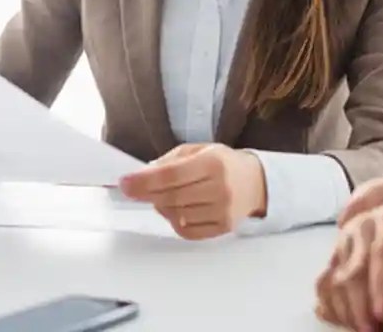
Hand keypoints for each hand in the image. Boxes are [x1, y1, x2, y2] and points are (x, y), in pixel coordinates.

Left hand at [119, 143, 266, 240]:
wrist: (256, 182)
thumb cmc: (223, 163)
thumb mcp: (199, 150)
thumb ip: (171, 161)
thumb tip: (142, 175)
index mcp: (213, 163)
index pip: (171, 175)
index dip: (144, 181)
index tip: (125, 183)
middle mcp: (221, 188)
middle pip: (172, 197)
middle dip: (147, 194)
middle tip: (133, 190)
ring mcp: (223, 211)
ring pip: (177, 215)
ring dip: (161, 207)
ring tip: (162, 197)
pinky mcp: (224, 228)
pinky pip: (188, 231)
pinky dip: (174, 222)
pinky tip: (176, 210)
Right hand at [315, 175, 382, 331]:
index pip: (381, 253)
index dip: (380, 286)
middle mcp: (363, 225)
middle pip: (354, 269)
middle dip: (360, 305)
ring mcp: (347, 237)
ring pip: (337, 275)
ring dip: (346, 307)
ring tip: (363, 329)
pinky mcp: (338, 249)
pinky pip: (326, 278)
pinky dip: (333, 302)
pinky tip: (346, 321)